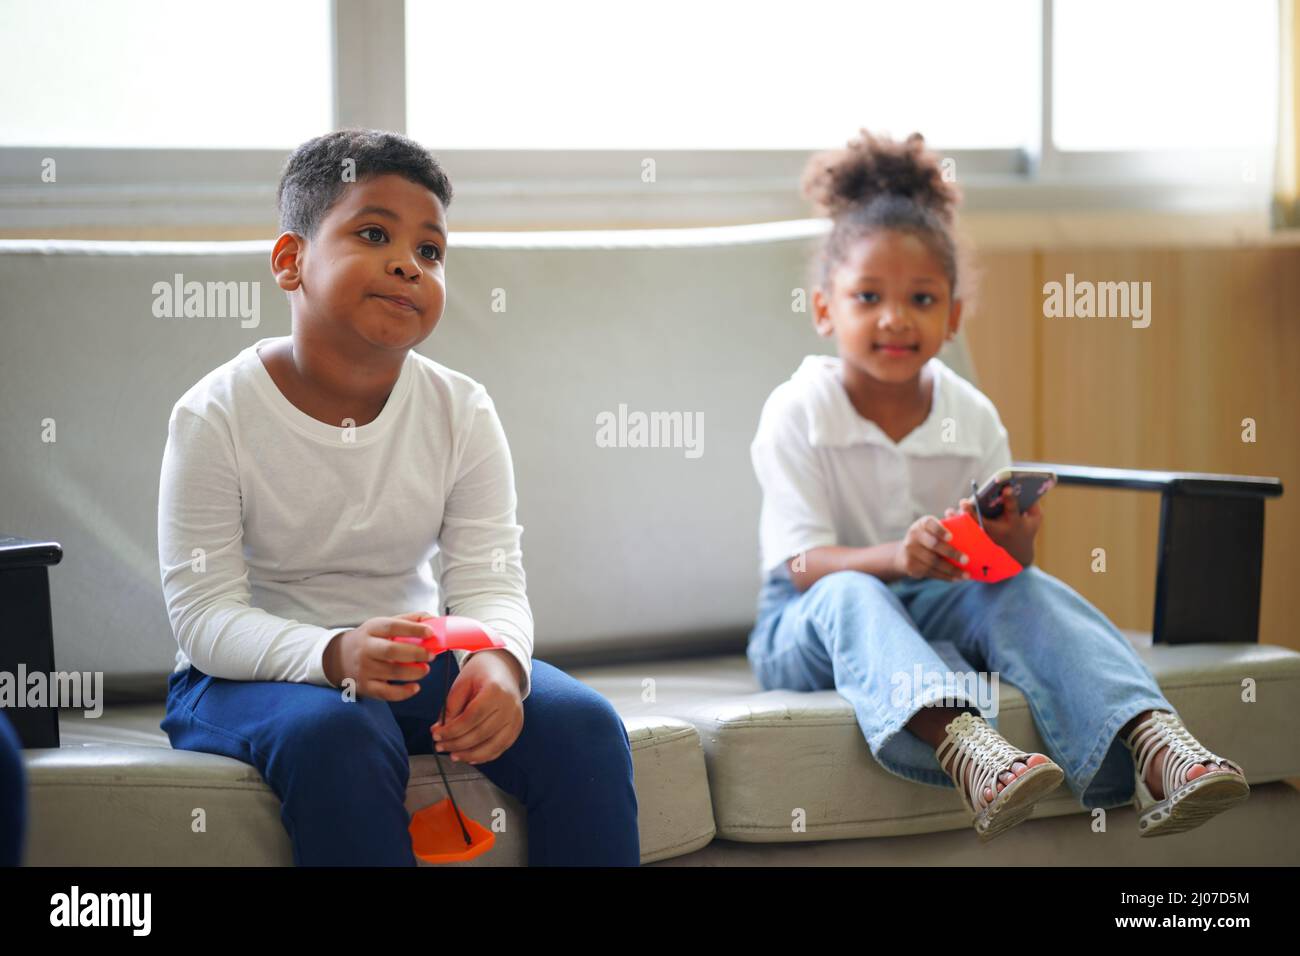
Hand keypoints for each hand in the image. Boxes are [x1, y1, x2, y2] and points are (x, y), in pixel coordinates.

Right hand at [322, 612, 432, 699]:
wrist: (338, 657)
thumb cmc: (370, 639)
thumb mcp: (383, 625)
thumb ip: (409, 620)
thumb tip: (434, 620)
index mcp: (371, 629)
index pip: (392, 627)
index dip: (413, 629)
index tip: (430, 632)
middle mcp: (365, 649)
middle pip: (392, 651)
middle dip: (416, 653)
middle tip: (431, 655)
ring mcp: (364, 669)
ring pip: (392, 672)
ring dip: (414, 672)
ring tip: (425, 669)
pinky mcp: (365, 687)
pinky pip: (386, 693)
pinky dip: (403, 692)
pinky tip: (415, 687)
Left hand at [432, 650, 524, 764]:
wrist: (503, 669)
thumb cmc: (480, 675)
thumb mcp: (461, 684)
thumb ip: (450, 708)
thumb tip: (439, 732)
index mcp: (495, 690)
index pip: (471, 717)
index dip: (452, 730)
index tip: (436, 734)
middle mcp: (509, 706)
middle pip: (481, 734)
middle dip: (456, 744)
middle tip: (439, 746)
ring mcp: (516, 719)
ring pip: (492, 746)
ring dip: (469, 754)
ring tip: (452, 755)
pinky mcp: (516, 728)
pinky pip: (499, 749)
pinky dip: (483, 756)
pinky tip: (468, 757)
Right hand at [893, 514, 972, 581]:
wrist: (906, 553)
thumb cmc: (930, 537)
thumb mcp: (935, 528)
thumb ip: (950, 523)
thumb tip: (966, 514)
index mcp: (922, 524)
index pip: (930, 524)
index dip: (940, 530)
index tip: (951, 537)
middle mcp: (914, 536)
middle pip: (933, 545)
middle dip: (951, 553)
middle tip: (966, 560)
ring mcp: (910, 552)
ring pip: (933, 562)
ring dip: (951, 570)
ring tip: (966, 574)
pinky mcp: (911, 566)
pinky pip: (931, 573)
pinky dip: (945, 577)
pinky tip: (956, 578)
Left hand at [945, 487, 1041, 566]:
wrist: (1018, 559)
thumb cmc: (1025, 532)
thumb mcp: (1034, 520)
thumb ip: (1032, 504)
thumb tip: (1023, 488)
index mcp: (1014, 523)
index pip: (1013, 509)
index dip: (1010, 498)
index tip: (1006, 487)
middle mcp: (1000, 532)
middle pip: (984, 522)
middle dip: (972, 512)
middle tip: (962, 502)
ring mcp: (989, 540)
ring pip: (971, 530)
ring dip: (959, 521)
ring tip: (949, 512)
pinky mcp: (980, 546)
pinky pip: (966, 536)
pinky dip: (957, 528)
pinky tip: (948, 521)